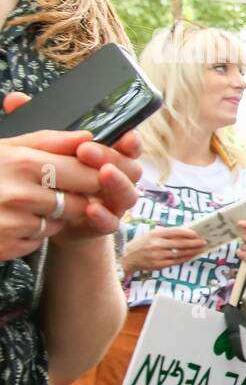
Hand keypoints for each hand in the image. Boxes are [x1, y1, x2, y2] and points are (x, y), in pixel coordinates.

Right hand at [0, 128, 96, 258]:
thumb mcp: (5, 147)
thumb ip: (48, 141)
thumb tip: (87, 137)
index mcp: (22, 163)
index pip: (86, 173)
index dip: (96, 176)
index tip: (97, 174)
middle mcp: (19, 195)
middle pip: (80, 203)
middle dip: (77, 199)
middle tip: (59, 191)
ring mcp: (11, 224)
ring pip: (58, 224)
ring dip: (51, 217)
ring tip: (25, 203)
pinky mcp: (5, 246)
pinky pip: (37, 241)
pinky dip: (30, 233)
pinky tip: (9, 220)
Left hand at [1, 92, 143, 246]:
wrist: (51, 217)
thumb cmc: (54, 178)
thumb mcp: (47, 152)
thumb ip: (37, 128)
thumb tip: (16, 100)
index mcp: (110, 157)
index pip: (129, 146)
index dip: (132, 141)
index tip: (126, 135)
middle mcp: (118, 178)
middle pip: (131, 167)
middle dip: (112, 157)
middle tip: (87, 150)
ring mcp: (114, 203)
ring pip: (129, 193)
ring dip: (117, 183)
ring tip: (102, 175)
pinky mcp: (105, 224)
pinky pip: (112, 222)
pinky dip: (104, 215)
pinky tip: (91, 209)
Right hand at [122, 226, 206, 272]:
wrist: (127, 257)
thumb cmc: (142, 244)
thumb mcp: (152, 234)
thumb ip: (167, 233)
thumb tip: (187, 232)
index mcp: (156, 234)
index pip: (177, 232)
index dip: (189, 233)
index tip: (198, 234)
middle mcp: (157, 244)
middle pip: (181, 244)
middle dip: (194, 243)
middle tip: (204, 242)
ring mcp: (158, 255)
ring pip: (180, 254)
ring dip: (192, 252)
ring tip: (200, 249)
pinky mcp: (158, 265)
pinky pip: (175, 262)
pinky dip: (185, 258)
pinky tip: (191, 256)